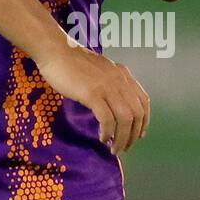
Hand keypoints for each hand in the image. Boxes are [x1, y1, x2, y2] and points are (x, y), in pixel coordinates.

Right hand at [34, 43, 149, 154]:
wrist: (55, 50)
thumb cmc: (72, 61)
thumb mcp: (99, 69)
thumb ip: (110, 82)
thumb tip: (113, 104)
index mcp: (123, 74)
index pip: (144, 101)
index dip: (144, 121)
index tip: (138, 135)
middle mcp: (120, 80)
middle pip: (136, 114)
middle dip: (133, 135)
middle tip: (124, 147)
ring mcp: (107, 86)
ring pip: (124, 119)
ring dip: (122, 138)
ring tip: (114, 148)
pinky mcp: (92, 93)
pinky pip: (107, 119)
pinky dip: (107, 132)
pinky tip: (102, 138)